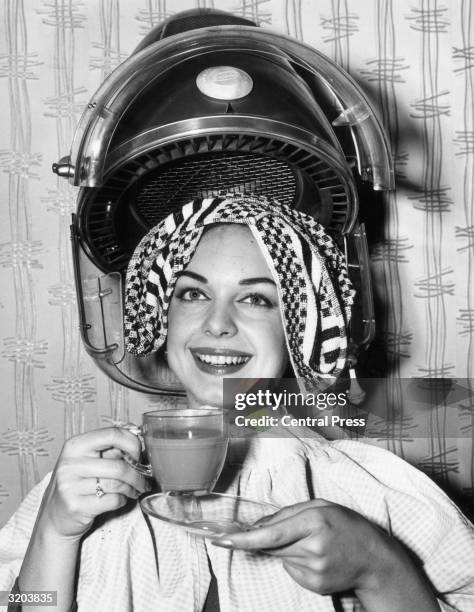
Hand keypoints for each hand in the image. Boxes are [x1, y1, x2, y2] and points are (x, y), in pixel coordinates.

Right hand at [38, 427, 147, 538]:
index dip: (132, 444)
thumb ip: (111, 447)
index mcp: (76, 445)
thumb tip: (139, 434)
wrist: (55, 515)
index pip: (112, 434)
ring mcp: (70, 486)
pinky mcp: (76, 506)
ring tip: (135, 490)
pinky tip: (121, 499)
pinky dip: (123, 500)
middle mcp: (70, 463)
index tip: (139, 454)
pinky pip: (112, 500)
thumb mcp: (89, 459)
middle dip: (138, 474)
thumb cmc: (79, 482)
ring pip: (117, 484)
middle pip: (118, 465)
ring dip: (133, 488)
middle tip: (144, 479)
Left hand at [213, 499, 406, 595]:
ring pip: (281, 556)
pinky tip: (317, 556)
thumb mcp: (321, 506)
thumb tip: (258, 525)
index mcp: (314, 522)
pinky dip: (297, 560)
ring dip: (287, 547)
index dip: (243, 538)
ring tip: (313, 542)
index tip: (221, 539)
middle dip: (269, 536)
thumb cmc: (347, 526)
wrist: (375, 559)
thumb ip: (287, 513)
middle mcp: (313, 548)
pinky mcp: (315, 586)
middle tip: (292, 530)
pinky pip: (292, 569)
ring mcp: (314, 571)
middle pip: (272, 545)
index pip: (270, 534)